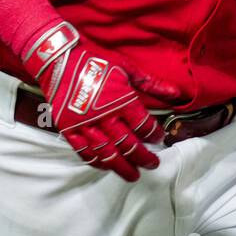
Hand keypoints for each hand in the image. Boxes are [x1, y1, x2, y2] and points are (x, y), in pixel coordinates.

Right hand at [27, 22, 187, 182]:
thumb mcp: (127, 68)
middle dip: (143, 157)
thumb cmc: (96, 61)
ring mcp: (85, 125)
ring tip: (133, 175)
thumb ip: (151, 84)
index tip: (159, 139)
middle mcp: (104, 117)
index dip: (154, 135)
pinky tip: (106, 167)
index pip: (144, 126)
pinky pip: (84, 152)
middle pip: (128, 144)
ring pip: (108, 153)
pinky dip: (96, 162)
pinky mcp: (68, 130)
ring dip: (122, 166)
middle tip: (153, 164)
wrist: (59, 60)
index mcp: (122, 100)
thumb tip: (177, 93)